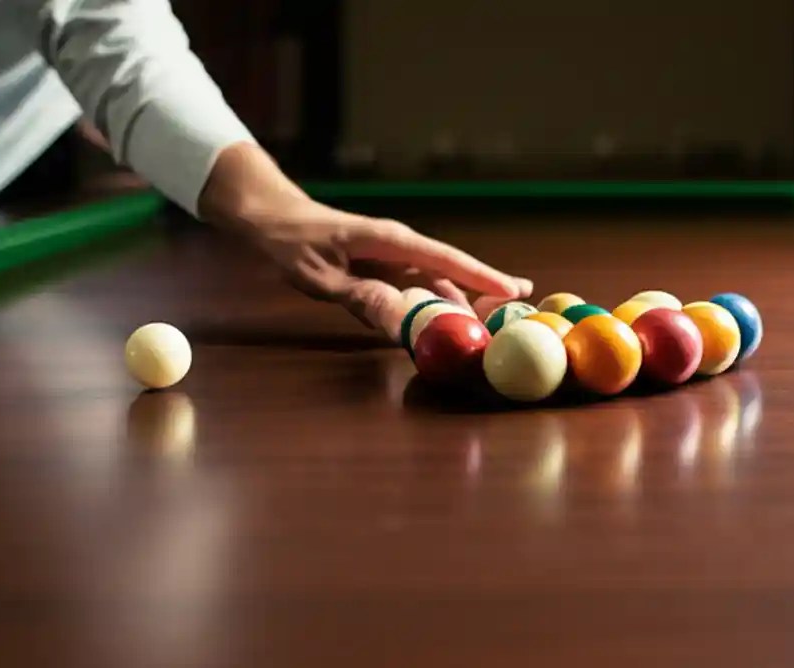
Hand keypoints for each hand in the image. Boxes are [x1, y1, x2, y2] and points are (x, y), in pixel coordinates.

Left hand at [200, 143, 531, 338]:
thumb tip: (401, 322)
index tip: (514, 290)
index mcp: (391, 241)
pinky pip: (416, 288)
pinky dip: (432, 305)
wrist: (272, 220)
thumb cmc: (293, 243)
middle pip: (451, 271)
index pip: (447, 260)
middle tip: (521, 306)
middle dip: (485, 288)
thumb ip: (364, 299)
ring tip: (489, 320)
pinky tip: (444, 322)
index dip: (483, 276)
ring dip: (459, 302)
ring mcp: (393, 257)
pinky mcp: (383, 268)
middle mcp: (399, 247)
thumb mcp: (323, 278)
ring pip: (435, 282)